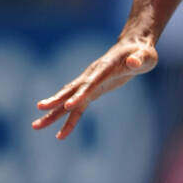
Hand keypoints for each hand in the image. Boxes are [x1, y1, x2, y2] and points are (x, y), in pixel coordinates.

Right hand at [31, 33, 157, 137]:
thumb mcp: (146, 56)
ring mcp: (90, 83)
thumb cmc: (142, 53)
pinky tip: (60, 134)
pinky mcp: (92, 90)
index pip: (90, 83)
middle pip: (71, 91)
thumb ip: (139, 60)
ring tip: (36, 126)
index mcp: (105, 68)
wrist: (134, 48)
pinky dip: (69, 120)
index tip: (67, 106)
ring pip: (68, 100)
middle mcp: (92, 75)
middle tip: (39, 110)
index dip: (79, 94)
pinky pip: (78, 108)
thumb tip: (134, 63)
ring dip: (53, 113)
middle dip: (55, 102)